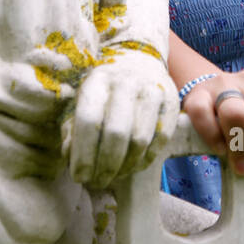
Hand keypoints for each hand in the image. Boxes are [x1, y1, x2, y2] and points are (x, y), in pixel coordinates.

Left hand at [63, 50, 178, 190]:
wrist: (139, 60)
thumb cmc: (104, 91)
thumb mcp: (82, 101)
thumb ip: (72, 128)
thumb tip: (71, 158)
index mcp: (98, 80)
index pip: (88, 120)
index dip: (83, 154)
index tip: (79, 177)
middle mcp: (126, 81)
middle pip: (116, 133)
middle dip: (105, 166)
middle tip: (97, 183)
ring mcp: (152, 89)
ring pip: (140, 140)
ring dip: (125, 167)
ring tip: (114, 176)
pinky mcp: (172, 101)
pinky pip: (160, 140)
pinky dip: (146, 160)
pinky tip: (133, 167)